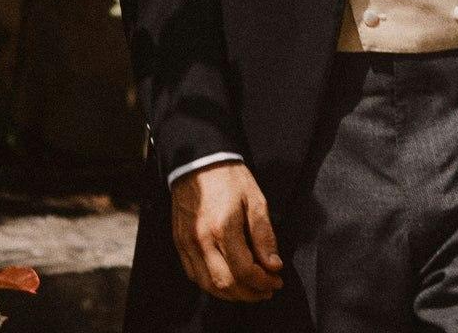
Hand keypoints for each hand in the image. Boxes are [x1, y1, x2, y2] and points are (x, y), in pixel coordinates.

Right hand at [170, 161, 283, 301]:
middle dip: (250, 294)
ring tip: (251, 291)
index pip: (245, 270)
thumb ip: (264, 235)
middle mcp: (202, 240)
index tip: (277, 281)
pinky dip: (212, 285)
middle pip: (226, 284)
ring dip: (232, 294)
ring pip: (208, 285)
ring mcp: (187, 244)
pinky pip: (194, 275)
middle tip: (267, 290)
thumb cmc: (230, 179)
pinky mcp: (179, 243)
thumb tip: (273, 264)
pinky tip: (228, 282)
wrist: (198, 162)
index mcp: (224, 228)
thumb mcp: (256, 200)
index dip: (263, 282)